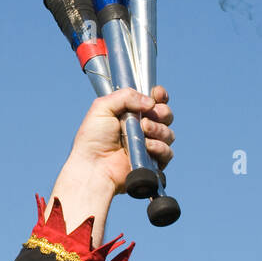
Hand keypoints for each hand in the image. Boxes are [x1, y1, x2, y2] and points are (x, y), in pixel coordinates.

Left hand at [45, 87, 175, 243]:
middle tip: (145, 119)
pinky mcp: (152, 162)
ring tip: (143, 131)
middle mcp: (142, 128)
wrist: (94, 166)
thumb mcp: (103, 107)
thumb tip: (151, 102)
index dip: (160, 96)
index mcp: (131, 113)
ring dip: (158, 129)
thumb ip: (126, 96)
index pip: (154, 100)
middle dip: (161, 113)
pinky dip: (159, 147)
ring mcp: (148, 145)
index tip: (158, 95)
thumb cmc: (93, 139)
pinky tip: (146, 146)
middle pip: (165, 115)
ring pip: (168, 133)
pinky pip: (168, 152)